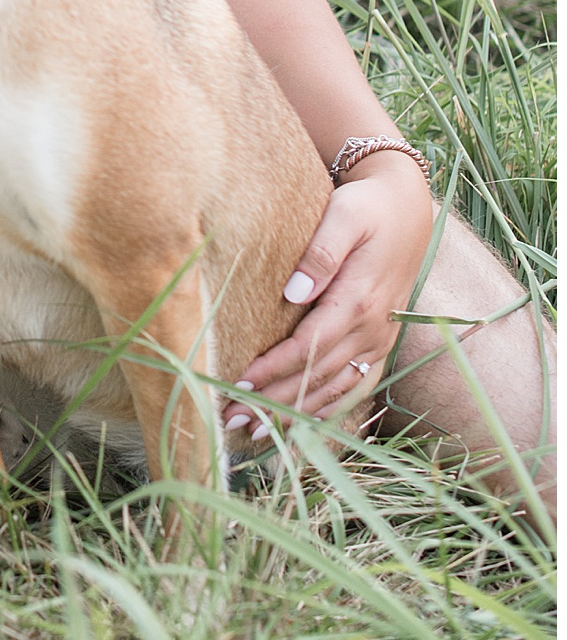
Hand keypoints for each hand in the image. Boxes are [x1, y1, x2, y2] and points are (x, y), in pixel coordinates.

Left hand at [227, 155, 433, 428]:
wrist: (406, 208)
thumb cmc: (366, 208)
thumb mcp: (344, 216)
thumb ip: (321, 253)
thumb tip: (293, 293)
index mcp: (359, 301)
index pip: (310, 347)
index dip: (274, 370)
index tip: (238, 384)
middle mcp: (373, 329)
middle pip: (319, 377)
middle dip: (275, 402)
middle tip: (232, 419)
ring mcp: (380, 339)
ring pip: (336, 389)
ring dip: (296, 414)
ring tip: (256, 431)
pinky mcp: (380, 342)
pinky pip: (353, 386)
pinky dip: (326, 409)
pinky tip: (299, 424)